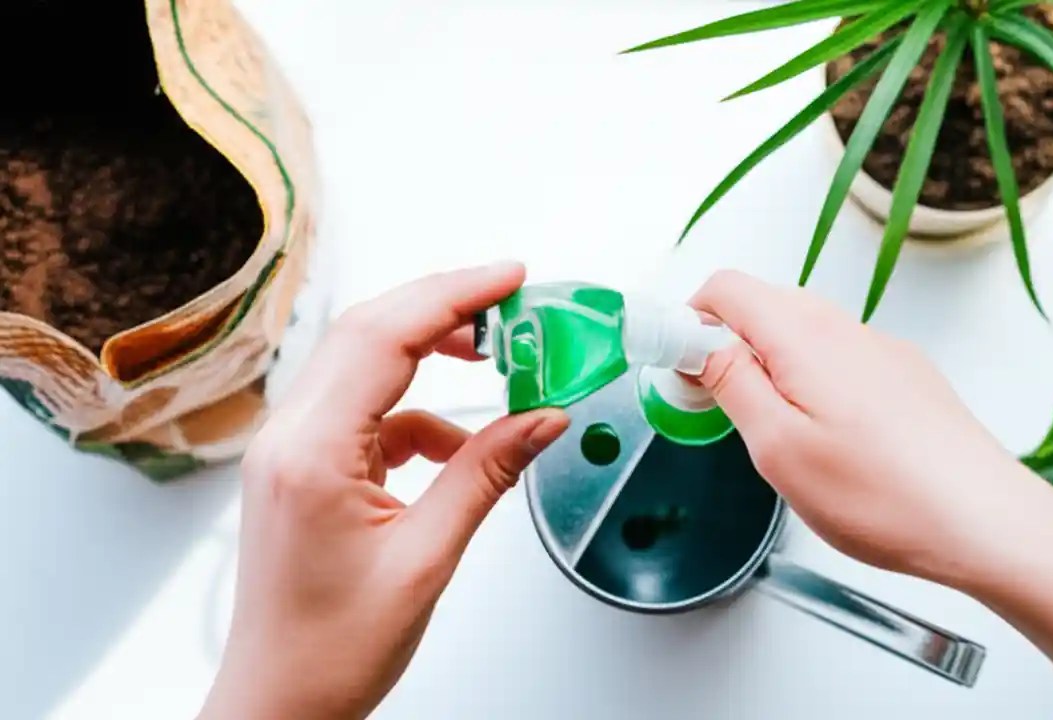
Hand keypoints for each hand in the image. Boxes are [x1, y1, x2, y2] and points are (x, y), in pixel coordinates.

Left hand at [199, 263, 568, 719]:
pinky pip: (366, 413)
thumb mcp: (428, 559)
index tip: (510, 278)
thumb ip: (487, 474)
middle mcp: (289, 439)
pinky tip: (457, 445)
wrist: (279, 704)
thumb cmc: (331, 650)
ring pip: (366, 367)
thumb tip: (544, 418)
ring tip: (498, 361)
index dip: (452, 296)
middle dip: (444, 307)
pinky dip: (418, 415)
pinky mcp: (304, 466)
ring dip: (431, 355)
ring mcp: (291, 450)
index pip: (383, 338)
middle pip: (368, 333)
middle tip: (513, 301)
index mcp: (311, 454)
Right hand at [690, 270, 1052, 589]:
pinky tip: (823, 440)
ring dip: (769, 367)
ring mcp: (881, 350)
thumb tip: (701, 346)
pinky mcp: (905, 377)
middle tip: (713, 406)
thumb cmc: (889, 495)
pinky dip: (810, 382)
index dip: (688, 321)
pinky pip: (839, 359)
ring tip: (770, 434)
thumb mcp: (779, 448)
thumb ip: (732, 385)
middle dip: (725, 346)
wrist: (987, 521)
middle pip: (763, 306)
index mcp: (804, 336)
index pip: (726, 289)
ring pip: (802, 335)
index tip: (675, 366)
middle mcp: (845, 329)